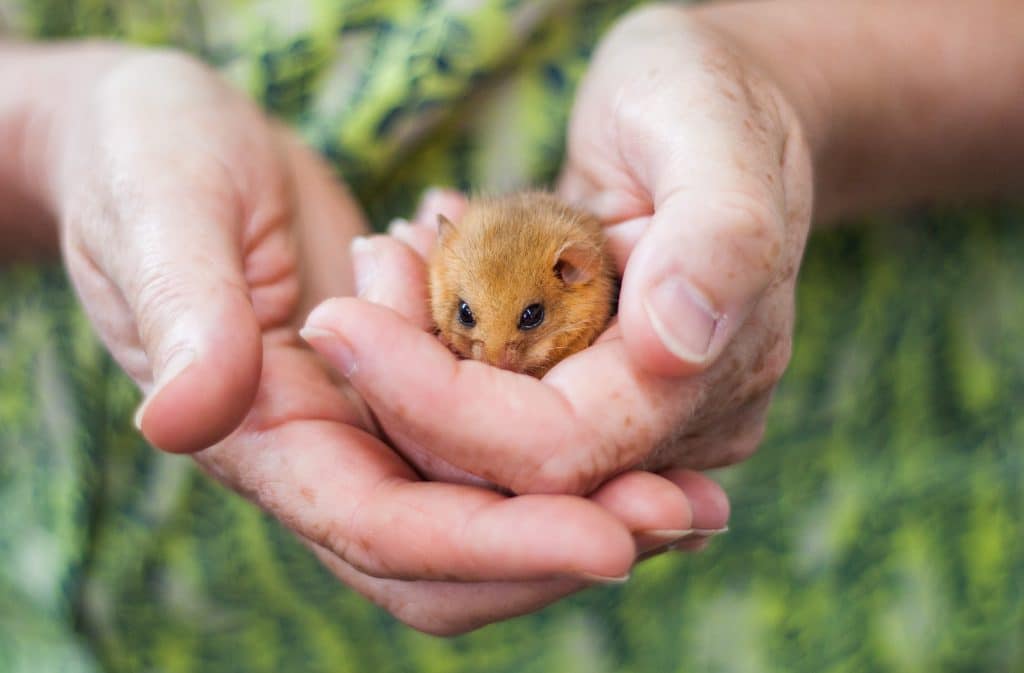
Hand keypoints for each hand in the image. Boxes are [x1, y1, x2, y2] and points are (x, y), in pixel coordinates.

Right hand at [42, 46, 724, 633]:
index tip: (609, 538)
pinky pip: (494, 460)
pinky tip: (653, 446)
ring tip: (693, 498)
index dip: (497, 543)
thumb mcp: (159, 210)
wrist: (167, 143)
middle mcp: (320, 456)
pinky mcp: (406, 397)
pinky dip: (571, 464)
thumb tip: (188, 419)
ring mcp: (365, 432)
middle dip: (561, 550)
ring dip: (586, 517)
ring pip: (484, 523)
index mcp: (259, 435)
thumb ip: (181, 310)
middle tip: (679, 514)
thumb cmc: (150, 159)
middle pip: (449, 562)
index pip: (386, 529)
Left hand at [301, 4, 811, 500]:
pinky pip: (483, 404)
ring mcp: (625, 418)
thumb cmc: (706, 99)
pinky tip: (422, 263)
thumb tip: (674, 347)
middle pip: (502, 469)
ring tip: (397, 249)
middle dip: (406, 381)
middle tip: (374, 257)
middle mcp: (672, 425)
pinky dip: (434, 343)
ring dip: (410, 358)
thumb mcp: (715, 130)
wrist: (694, 108)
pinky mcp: (582, 395)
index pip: (555, 449)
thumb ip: (719, 234)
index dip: (439, 406)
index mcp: (712, 376)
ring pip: (477, 446)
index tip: (340, 322)